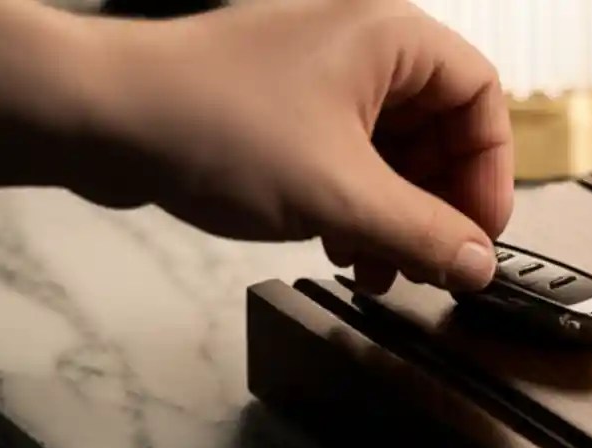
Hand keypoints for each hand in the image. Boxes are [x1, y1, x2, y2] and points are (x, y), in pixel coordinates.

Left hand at [75, 0, 513, 292]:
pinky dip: (359, 206)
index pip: (480, 98)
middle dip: (439, 203)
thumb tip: (476, 262)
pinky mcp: (288, 109)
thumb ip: (422, 234)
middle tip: (436, 257)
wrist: (101, 119)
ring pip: (395, 151)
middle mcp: (361, 48)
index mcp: (390, 37)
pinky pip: (351, 159)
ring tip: (385, 265)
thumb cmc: (207, 121)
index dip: (490, 171)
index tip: (480, 230)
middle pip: (440, 129)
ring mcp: (322, 77)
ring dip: (398, 215)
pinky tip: (346, 248)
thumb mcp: (341, 195)